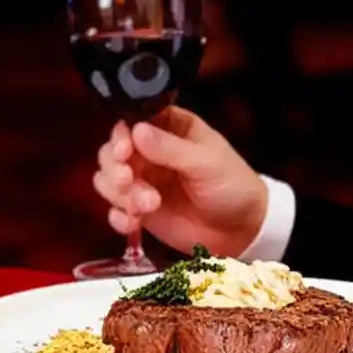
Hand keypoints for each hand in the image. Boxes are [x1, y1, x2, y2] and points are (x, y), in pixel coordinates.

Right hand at [94, 106, 268, 256]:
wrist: (244, 231)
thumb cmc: (233, 187)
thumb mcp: (207, 164)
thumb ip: (171, 149)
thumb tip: (137, 130)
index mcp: (171, 129)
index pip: (133, 121)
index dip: (122, 134)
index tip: (124, 150)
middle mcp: (152, 152)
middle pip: (112, 150)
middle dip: (114, 167)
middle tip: (127, 180)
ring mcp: (144, 181)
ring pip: (108, 179)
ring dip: (119, 194)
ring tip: (148, 206)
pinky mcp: (141, 210)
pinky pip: (115, 209)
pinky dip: (118, 216)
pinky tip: (132, 224)